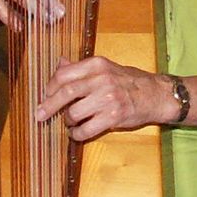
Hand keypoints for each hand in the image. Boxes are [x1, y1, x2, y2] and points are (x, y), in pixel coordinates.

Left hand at [35, 55, 172, 141]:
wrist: (156, 94)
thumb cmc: (130, 81)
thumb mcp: (106, 68)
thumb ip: (81, 68)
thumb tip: (59, 63)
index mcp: (97, 64)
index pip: (63, 74)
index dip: (50, 87)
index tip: (45, 96)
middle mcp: (102, 79)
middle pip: (65, 93)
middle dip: (48, 106)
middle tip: (39, 115)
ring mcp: (108, 98)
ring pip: (74, 113)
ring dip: (68, 121)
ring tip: (71, 122)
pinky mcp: (114, 117)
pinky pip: (86, 129)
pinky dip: (77, 134)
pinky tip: (78, 132)